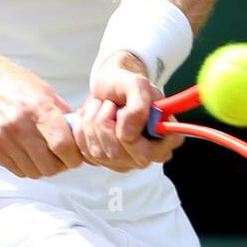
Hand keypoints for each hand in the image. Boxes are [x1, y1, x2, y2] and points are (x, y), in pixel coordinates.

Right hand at [0, 51, 83, 179]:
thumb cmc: (14, 85)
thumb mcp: (44, 91)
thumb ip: (63, 114)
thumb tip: (82, 133)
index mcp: (39, 108)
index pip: (63, 145)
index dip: (74, 157)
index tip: (76, 156)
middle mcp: (20, 125)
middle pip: (49, 166)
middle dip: (60, 166)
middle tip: (61, 159)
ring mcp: (3, 138)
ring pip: (33, 172)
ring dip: (43, 168)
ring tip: (44, 157)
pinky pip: (16, 170)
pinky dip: (26, 167)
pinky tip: (27, 155)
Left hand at [70, 52, 184, 171]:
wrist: (109, 85)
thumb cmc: (127, 85)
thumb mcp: (137, 85)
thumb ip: (138, 108)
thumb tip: (127, 134)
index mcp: (163, 141)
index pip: (145, 154)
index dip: (130, 135)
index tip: (123, 111)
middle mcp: (145, 157)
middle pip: (116, 154)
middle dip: (106, 122)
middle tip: (110, 105)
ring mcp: (122, 162)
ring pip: (98, 153)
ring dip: (93, 122)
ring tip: (102, 108)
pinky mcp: (101, 161)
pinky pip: (84, 151)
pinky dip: (83, 128)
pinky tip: (93, 117)